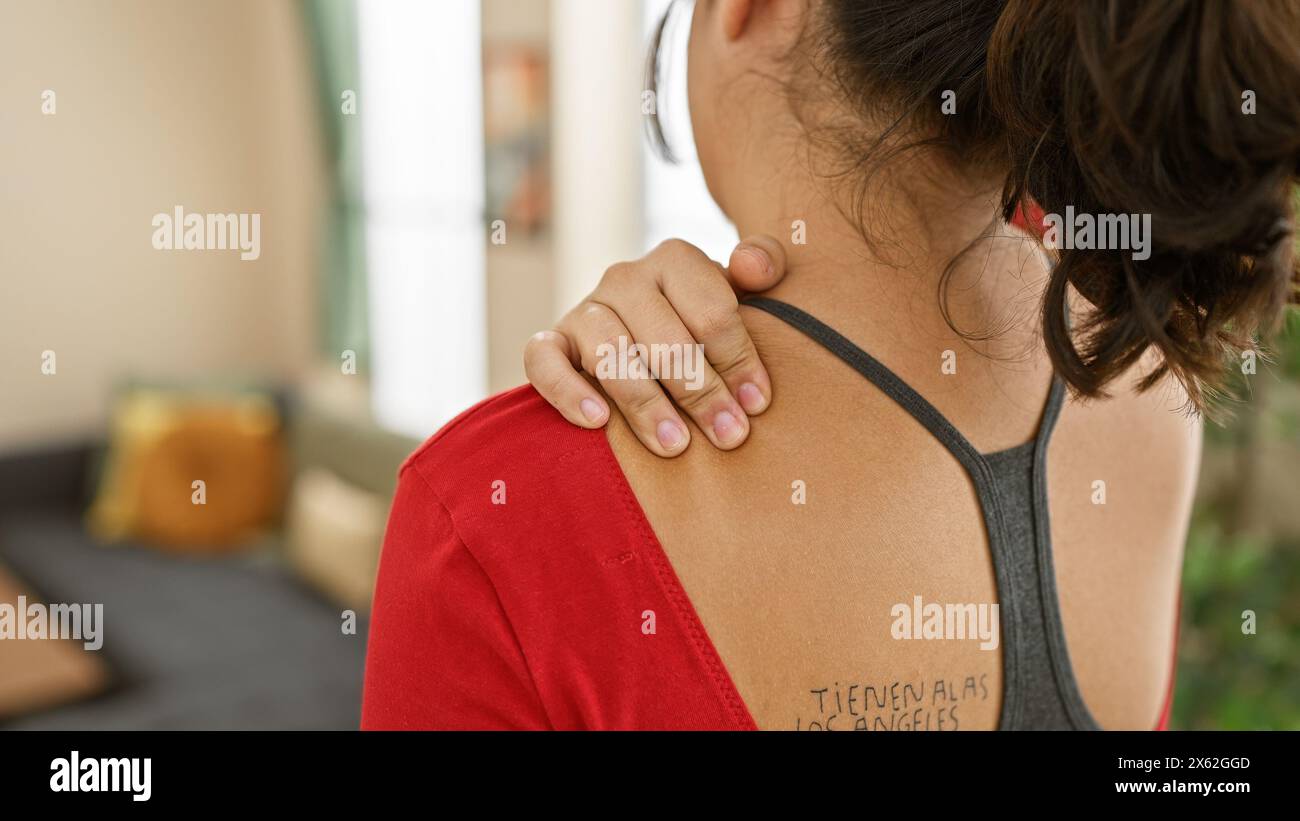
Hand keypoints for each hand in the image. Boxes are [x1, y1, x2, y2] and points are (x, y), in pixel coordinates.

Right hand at [524, 236, 786, 456]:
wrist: (645, 329)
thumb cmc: (703, 318)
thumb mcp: (740, 287)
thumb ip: (762, 263)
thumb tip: (753, 266)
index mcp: (674, 260)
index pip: (712, 312)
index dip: (738, 360)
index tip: (757, 404)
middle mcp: (625, 278)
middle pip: (666, 340)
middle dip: (702, 393)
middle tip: (729, 435)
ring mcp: (584, 309)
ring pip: (611, 354)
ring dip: (646, 404)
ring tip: (676, 445)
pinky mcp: (552, 341)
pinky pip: (543, 361)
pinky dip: (567, 391)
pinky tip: (598, 422)